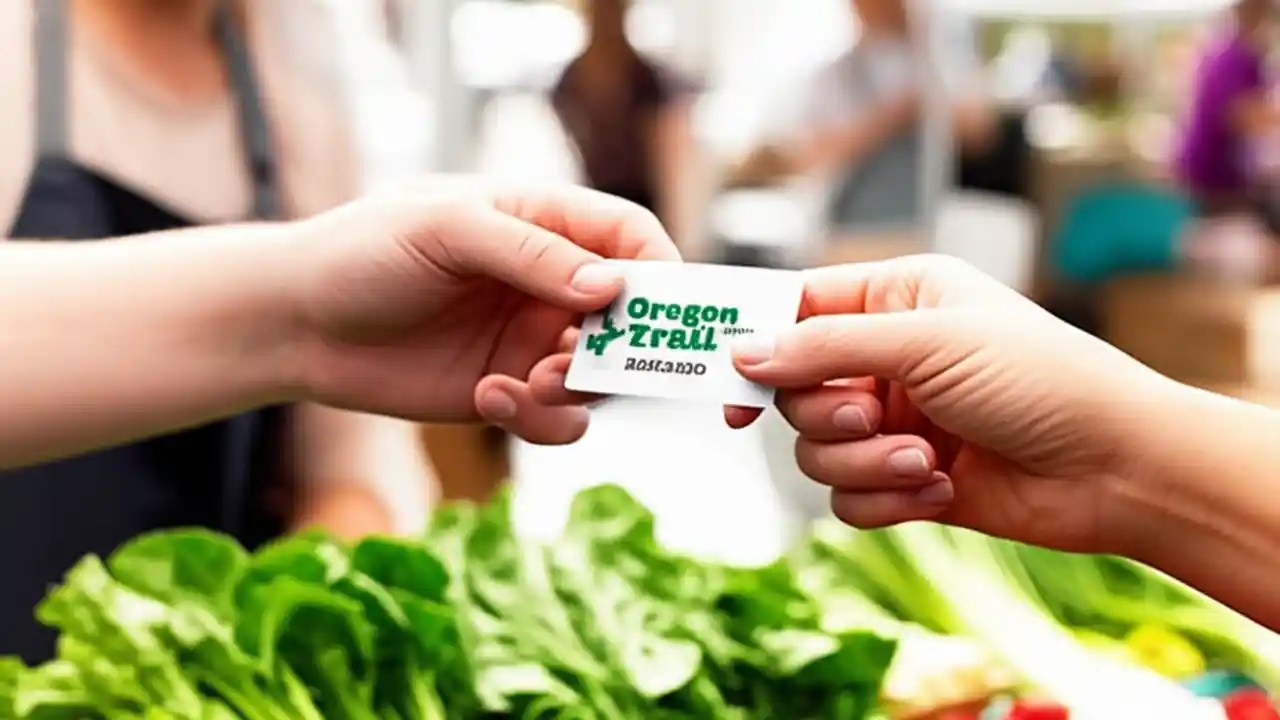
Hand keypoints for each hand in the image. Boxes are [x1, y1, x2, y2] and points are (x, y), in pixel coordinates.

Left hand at [289, 177, 678, 445]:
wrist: (296, 322)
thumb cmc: (363, 251)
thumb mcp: (446, 230)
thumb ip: (532, 253)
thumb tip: (613, 287)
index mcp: (544, 222)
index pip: (632, 238)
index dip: (660, 272)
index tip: (660, 312)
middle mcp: (550, 283)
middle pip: (633, 318)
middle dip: (624, 348)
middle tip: (578, 361)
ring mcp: (531, 340)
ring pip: (603, 378)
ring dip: (580, 387)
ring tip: (529, 382)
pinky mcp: (508, 392)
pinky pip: (559, 419)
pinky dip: (540, 419)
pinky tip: (487, 397)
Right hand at [728, 255, 1172, 554]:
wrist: (1119, 468)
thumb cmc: (1042, 379)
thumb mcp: (928, 342)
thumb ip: (825, 347)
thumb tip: (741, 352)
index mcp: (895, 300)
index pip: (797, 307)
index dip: (757, 339)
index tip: (728, 378)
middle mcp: (888, 358)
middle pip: (796, 388)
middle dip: (828, 413)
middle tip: (871, 416)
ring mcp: (896, 421)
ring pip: (815, 450)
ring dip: (865, 462)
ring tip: (926, 459)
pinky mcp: (907, 481)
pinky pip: (847, 498)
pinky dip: (885, 499)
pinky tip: (943, 487)